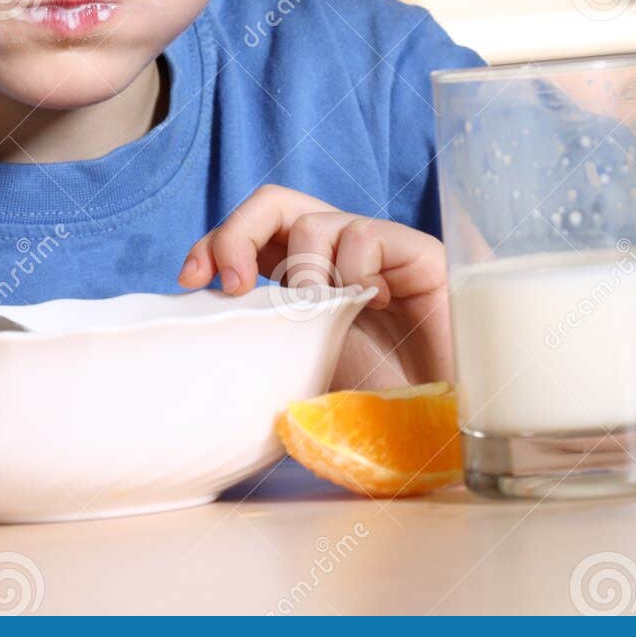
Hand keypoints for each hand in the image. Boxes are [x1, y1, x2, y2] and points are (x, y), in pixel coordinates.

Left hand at [177, 185, 452, 389]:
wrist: (444, 432)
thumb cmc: (373, 410)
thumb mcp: (298, 375)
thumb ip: (261, 348)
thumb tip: (203, 344)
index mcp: (301, 277)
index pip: (248, 233)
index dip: (214, 245)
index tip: (191, 283)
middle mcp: (335, 256)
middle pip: (273, 204)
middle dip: (238, 234)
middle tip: (233, 286)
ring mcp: (377, 252)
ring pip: (316, 220)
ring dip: (301, 268)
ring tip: (316, 312)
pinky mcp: (417, 256)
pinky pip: (367, 235)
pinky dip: (353, 267)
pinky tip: (372, 304)